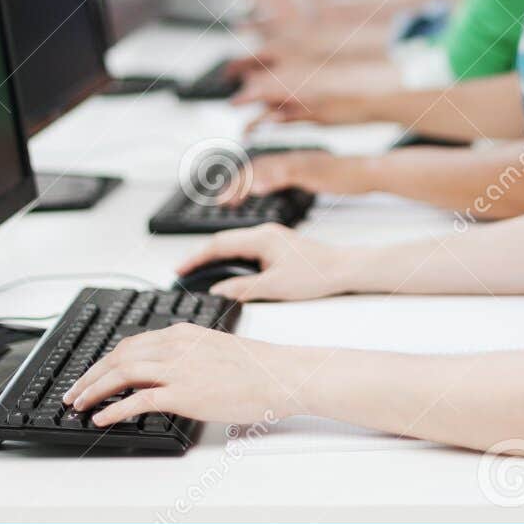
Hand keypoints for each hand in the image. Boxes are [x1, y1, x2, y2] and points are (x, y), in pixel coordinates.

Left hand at [63, 323, 303, 425]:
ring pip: (122, 373)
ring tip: (79, 405)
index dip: (105, 360)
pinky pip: (138, 400)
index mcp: (182, 333)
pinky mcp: (184, 392)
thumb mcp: (215, 350)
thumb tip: (167, 375)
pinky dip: (114, 408)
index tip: (91, 374)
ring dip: (94, 390)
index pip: (131, 343)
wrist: (280, 375)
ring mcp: (179, 368)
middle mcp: (175, 346)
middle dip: (90, 374)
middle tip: (74, 392)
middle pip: (118, 355)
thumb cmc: (257, 367)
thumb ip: (187, 356)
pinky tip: (102, 418)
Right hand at [174, 222, 353, 300]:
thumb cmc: (317, 274)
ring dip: (215, 256)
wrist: (344, 269)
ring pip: (234, 244)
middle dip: (201, 256)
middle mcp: (264, 232)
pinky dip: (230, 258)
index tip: (179, 269)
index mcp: (261, 237)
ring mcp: (271, 237)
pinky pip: (245, 247)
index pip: (218, 244)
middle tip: (182, 272)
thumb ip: (242, 288)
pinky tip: (227, 270)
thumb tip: (217, 291)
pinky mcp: (277, 245)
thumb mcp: (274, 287)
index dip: (195, 258)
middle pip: (223, 241)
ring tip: (199, 272)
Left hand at [222, 151, 367, 202]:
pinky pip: (285, 173)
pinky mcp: (310, 169)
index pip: (259, 168)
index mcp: (291, 161)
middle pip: (256, 167)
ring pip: (265, 168)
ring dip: (246, 183)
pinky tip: (258, 190)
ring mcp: (300, 162)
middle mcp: (292, 158)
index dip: (240, 181)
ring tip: (231, 198)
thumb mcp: (312, 180)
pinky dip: (269, 180)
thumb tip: (275, 190)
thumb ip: (292, 183)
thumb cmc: (343, 177)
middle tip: (221, 199)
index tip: (226, 196)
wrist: (366, 171)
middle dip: (236, 183)